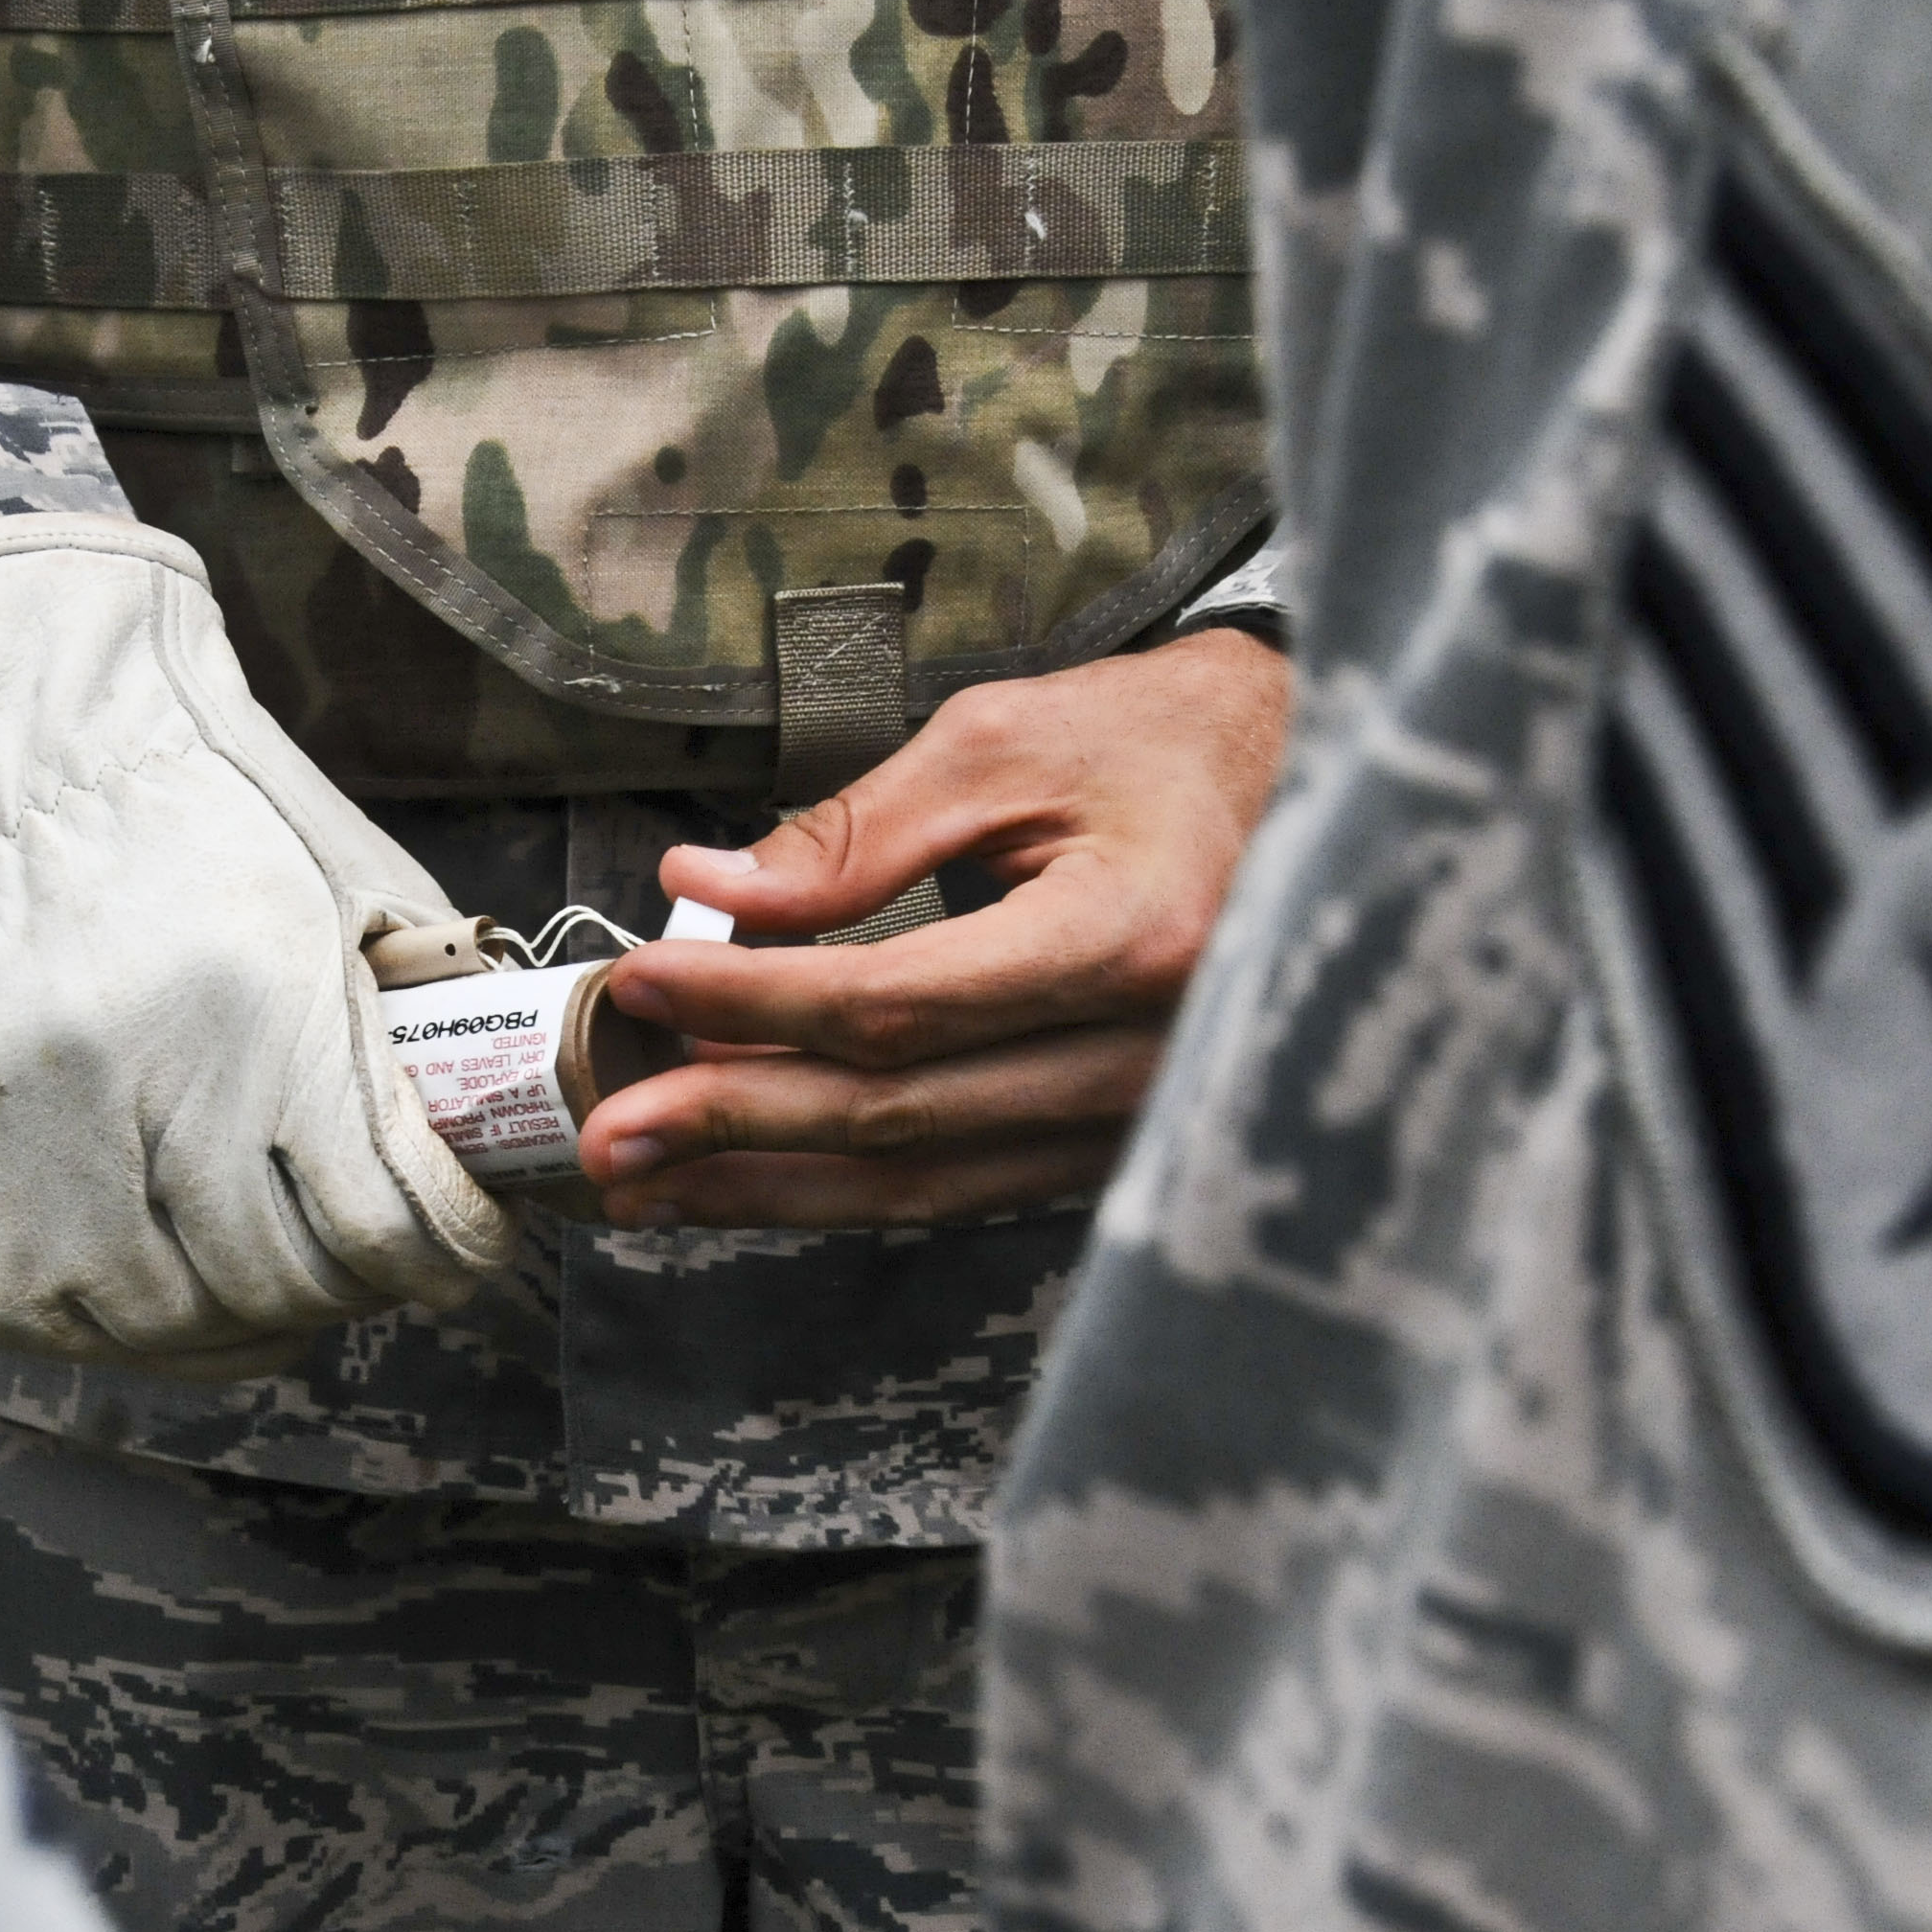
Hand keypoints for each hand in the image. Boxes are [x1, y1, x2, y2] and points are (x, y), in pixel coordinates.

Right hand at [0, 519, 510, 1373]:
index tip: (468, 1252)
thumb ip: (418, 1027)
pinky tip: (167, 1284)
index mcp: (264, 1014)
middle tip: (374, 1267)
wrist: (2, 756)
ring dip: (241, 1318)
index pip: (383, 1222)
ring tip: (276, 1284)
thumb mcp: (348, 892)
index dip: (448, 1257)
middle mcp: (141, 1090)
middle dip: (352, 1289)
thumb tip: (489, 1145)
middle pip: (279, 1284)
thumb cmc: (201, 815)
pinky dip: (121, 1320)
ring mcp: (26, 1147)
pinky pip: (45, 1318)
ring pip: (167, 1320)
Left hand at [579, 626, 1289, 1226]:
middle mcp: (1144, 1055)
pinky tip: (752, 1187)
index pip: (894, 1005)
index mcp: (1128, 940)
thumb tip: (706, 890)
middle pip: (899, 1114)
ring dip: (771, 1189)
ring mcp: (1142, 1118)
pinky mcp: (1121, 1145)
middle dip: (734, 1124)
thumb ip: (857, 830)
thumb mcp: (1009, 741)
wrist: (1326, 787)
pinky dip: (849, 1190)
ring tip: (645, 1187)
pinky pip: (966, 1186)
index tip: (641, 982)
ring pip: (925, 1179)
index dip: (751, 1004)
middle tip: (605, 1134)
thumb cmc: (1163, 745)